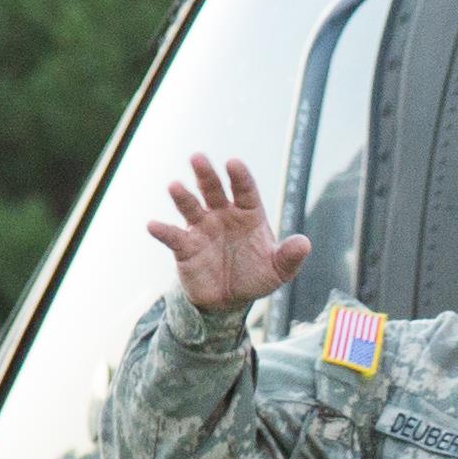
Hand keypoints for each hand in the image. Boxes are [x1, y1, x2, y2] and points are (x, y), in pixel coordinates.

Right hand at [149, 150, 310, 315]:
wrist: (227, 301)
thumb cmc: (254, 277)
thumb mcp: (277, 271)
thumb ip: (289, 257)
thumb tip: (304, 243)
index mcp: (248, 214)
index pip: (245, 190)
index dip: (240, 176)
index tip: (233, 163)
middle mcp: (223, 215)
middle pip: (213, 190)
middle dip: (206, 174)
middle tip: (197, 158)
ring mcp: (202, 228)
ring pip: (191, 207)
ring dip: (182, 196)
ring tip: (174, 186)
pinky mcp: (185, 247)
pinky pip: (172, 236)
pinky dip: (162, 230)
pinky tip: (152, 225)